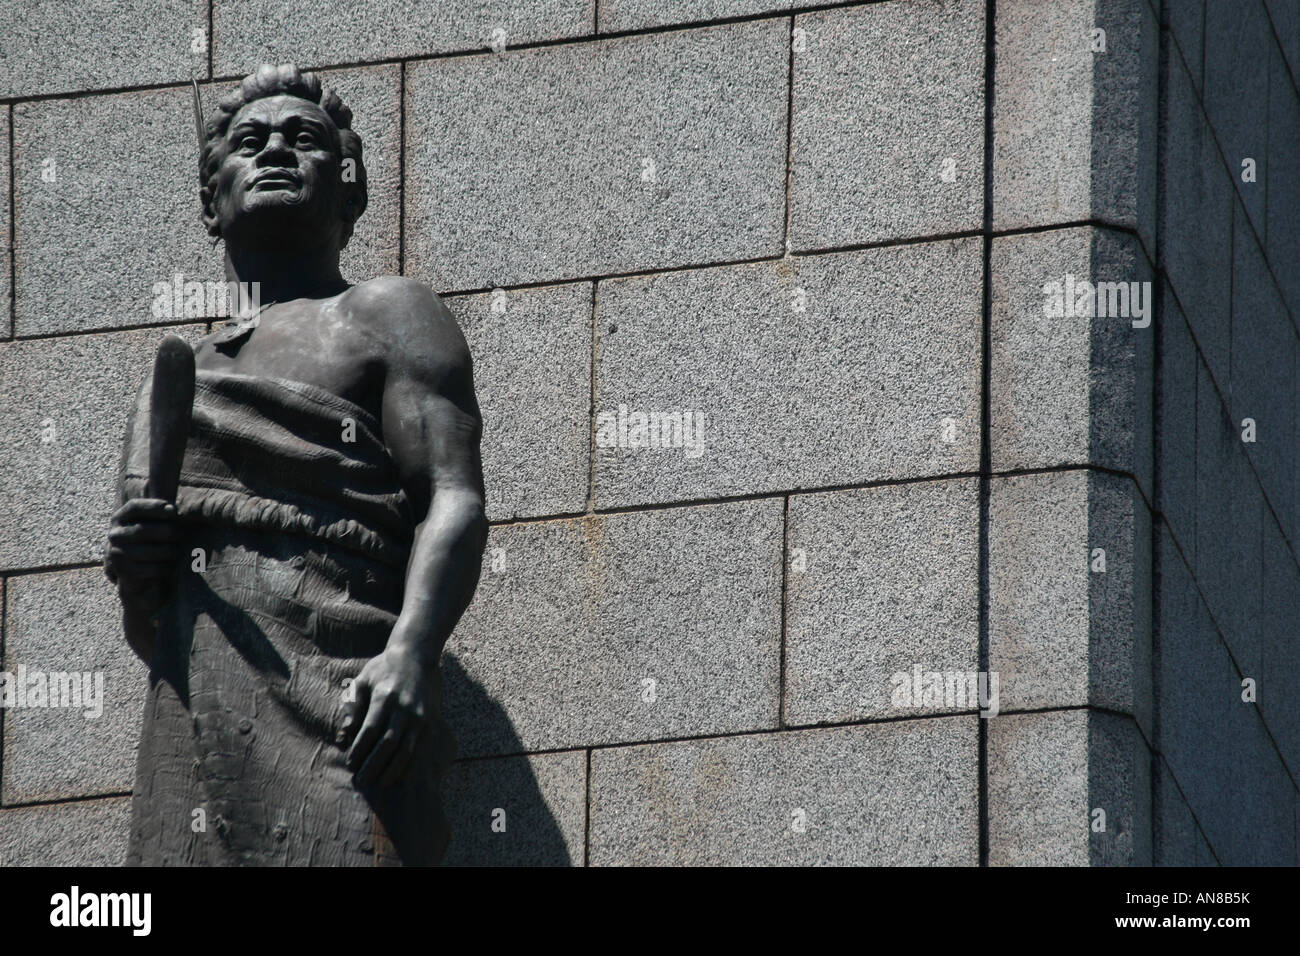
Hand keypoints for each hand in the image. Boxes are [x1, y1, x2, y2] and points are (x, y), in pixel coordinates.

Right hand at [104, 498, 183, 614]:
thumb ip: (162, 506)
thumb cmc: (154, 540)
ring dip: (168, 551)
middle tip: (182, 534)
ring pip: (148, 551)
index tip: (172, 509)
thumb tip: (170, 497)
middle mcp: (115, 534)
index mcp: (122, 518)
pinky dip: (164, 567)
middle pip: (143, 530)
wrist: (140, 573)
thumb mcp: (155, 520)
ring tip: (178, 550)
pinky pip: (149, 569)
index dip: (153, 506)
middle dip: (167, 531)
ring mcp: (117, 553)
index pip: (134, 507)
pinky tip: (170, 566)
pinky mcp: (124, 571)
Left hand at [343, 646, 437, 790]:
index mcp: (384, 697)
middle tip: (362, 780)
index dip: (359, 750)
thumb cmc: (384, 669)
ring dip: (392, 769)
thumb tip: (344, 736)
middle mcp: (404, 708)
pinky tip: (398, 774)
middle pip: (388, 744)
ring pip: (406, 749)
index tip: (350, 764)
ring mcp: (419, 715)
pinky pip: (418, 747)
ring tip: (379, 783)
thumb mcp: (363, 681)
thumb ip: (352, 707)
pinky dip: (408, 763)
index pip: (370, 730)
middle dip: (374, 765)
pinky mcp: (429, 720)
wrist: (417, 655)